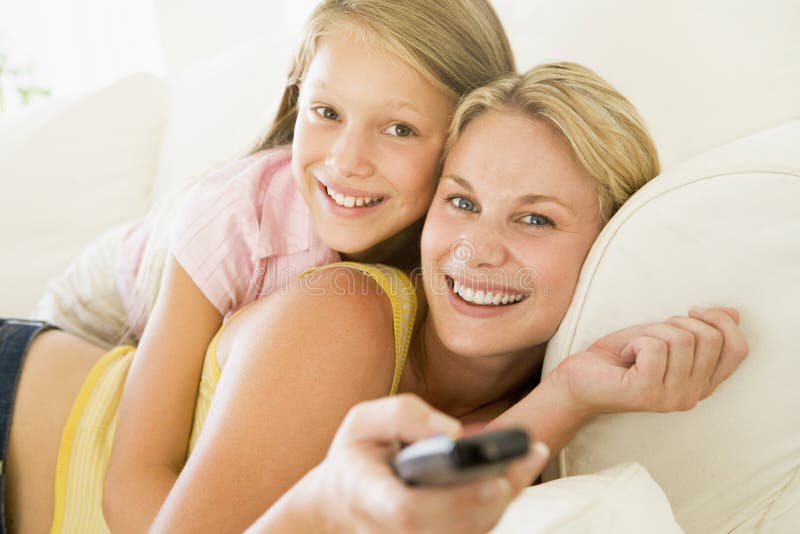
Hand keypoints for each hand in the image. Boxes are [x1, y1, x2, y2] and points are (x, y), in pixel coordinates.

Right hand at [305, 394, 549, 533]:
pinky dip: (498, 502)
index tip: (494, 480)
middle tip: (525, 459)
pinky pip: (472, 529)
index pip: (408, 511)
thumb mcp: (363, 421)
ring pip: (467, 533)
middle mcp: (391, 529)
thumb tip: (451, 431)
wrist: (344, 499)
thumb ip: (402, 416)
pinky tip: (518, 469)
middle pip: (450, 529)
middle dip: (493, 497)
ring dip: (504, 499)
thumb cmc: (358, 455)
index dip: (454, 502)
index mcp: (367, 496)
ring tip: (530, 455)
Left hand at [554, 306, 747, 417]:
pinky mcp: (648, 393)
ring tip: (633, 350)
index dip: (722, 322)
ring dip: (650, 333)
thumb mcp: (663, 337)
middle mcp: (693, 395)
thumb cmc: (620, 358)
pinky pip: (654, 347)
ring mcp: (672, 397)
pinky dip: (635, 342)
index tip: (692, 310)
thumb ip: (697, 329)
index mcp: (702, 383)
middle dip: (676, 323)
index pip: (738, 350)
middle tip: (649, 336)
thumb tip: (733, 312)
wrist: (579, 381)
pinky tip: (624, 358)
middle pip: (710, 338)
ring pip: (681, 339)